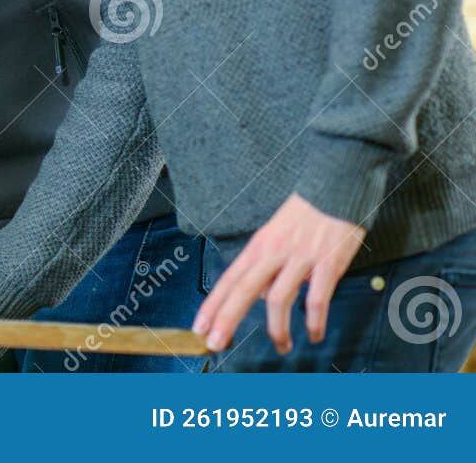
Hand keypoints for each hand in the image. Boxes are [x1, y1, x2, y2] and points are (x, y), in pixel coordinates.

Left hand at [194, 192, 365, 353]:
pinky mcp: (327, 263)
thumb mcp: (275, 236)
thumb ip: (266, 267)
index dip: (212, 305)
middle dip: (226, 319)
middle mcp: (273, 253)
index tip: (199, 327)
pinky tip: (314, 334)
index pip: (229, 280)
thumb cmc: (305, 215)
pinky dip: (314, 321)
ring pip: (278, 299)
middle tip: (215, 343)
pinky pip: (317, 298)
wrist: (335, 187)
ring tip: (282, 348)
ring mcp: (299, 258)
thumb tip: (259, 298)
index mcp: (258, 247)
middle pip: (243, 290)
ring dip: (277, 330)